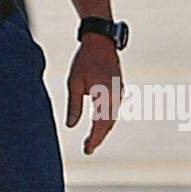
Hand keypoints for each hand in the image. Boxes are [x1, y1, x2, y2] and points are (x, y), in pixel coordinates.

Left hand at [66, 35, 121, 154]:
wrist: (101, 41)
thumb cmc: (84, 59)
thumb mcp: (74, 82)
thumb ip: (74, 105)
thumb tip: (71, 125)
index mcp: (104, 94)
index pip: (100, 123)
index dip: (94, 139)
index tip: (87, 150)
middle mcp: (115, 95)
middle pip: (108, 124)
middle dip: (98, 138)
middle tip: (88, 150)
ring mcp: (119, 92)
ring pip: (112, 118)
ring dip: (103, 130)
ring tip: (92, 142)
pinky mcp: (119, 89)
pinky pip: (114, 110)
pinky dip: (107, 120)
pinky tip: (99, 126)